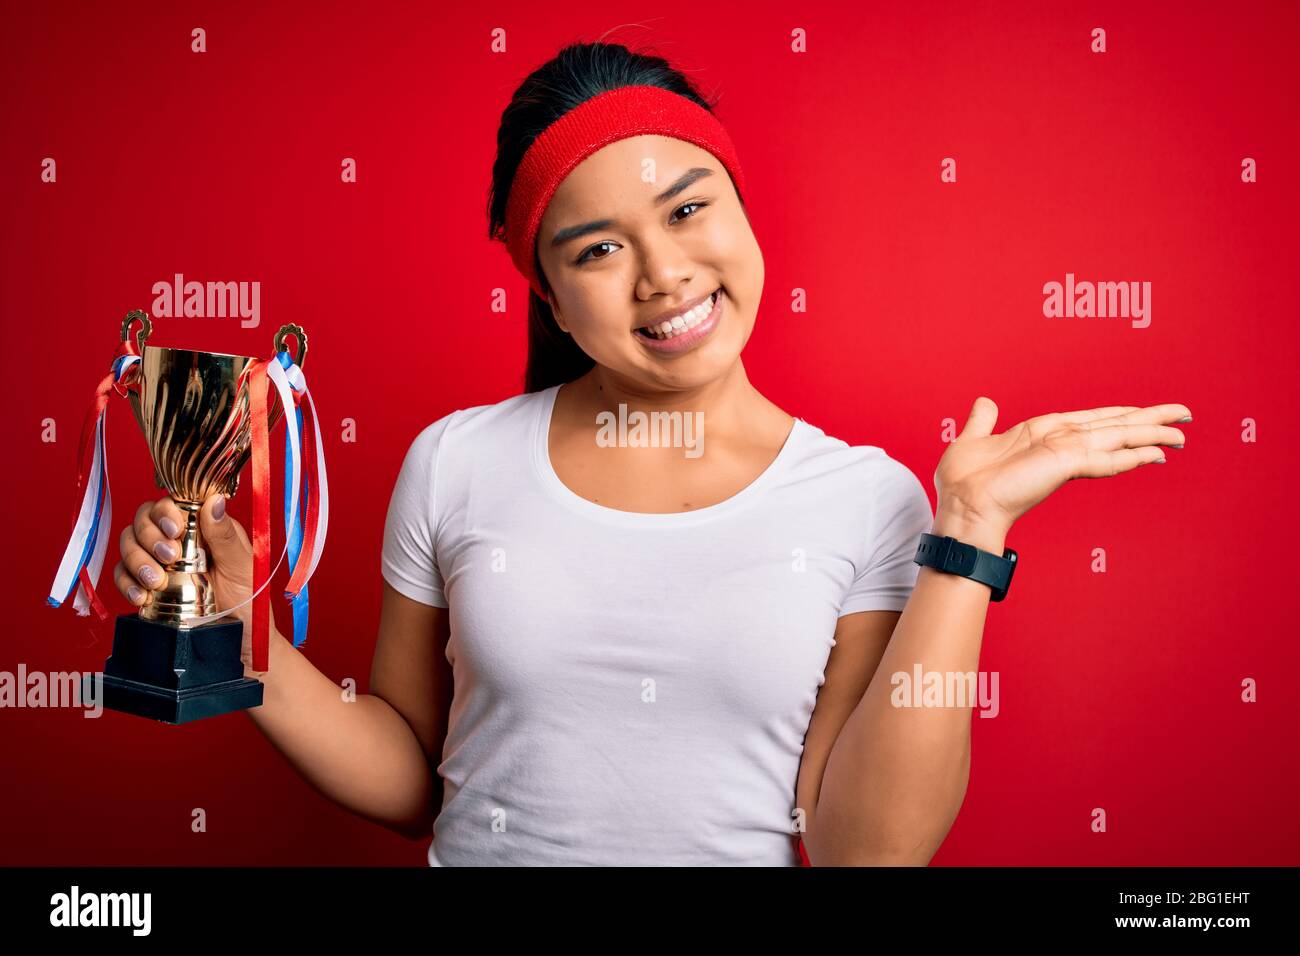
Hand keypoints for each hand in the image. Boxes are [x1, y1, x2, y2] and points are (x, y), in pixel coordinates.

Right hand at [112, 493, 261, 677]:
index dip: (165, 510)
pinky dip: (125, 584)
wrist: (240, 645)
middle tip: (169, 559)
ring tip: (156, 582)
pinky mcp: (146, 588)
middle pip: (143, 520)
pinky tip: (142, 597)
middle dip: (149, 536)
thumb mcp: (243, 566)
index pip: (172, 504)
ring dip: (136, 560)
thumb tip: (214, 500)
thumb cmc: (249, 602)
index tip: (174, 528)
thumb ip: (225, 535)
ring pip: (128, 545)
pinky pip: (122, 576)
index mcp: (204, 529)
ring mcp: (159, 564)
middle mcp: (178, 541)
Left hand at [934, 398, 1190, 535]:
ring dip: (1150, 434)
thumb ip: (983, 421)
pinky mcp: (1063, 465)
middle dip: (1149, 420)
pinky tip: (1155, 454)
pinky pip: (1106, 459)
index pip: (1091, 420)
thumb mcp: (973, 440)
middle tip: (1183, 415)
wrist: (960, 507)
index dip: (1119, 414)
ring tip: (1181, 433)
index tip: (1144, 411)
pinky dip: (1131, 456)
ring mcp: (1064, 455)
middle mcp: (1059, 443)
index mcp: (1043, 435)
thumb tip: (985, 402)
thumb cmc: (963, 483)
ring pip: (1117, 440)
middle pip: (1114, 427)